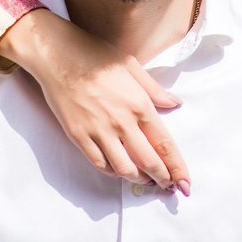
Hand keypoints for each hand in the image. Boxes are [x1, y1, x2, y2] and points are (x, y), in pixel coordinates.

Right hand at [0, 11, 191, 192]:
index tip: (184, 183)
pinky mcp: (78, 136)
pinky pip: (99, 163)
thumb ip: (154, 89)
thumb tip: (175, 104)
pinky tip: (119, 171)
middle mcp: (122, 122)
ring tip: (145, 180)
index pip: (164, 144)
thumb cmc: (95, 55)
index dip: (177, 167)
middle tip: (168, 186)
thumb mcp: (131, 65)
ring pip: (124, 168)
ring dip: (138, 179)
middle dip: (162, 179)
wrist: (57, 55)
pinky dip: (112, 173)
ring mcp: (98, 131)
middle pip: (148, 161)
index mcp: (139, 104)